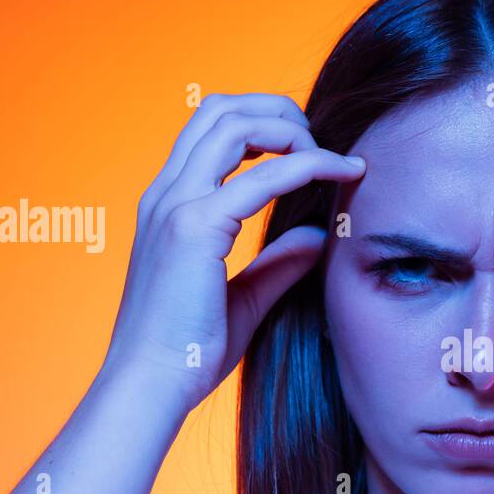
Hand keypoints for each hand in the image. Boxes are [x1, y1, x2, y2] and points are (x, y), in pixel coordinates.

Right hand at [100, 93, 365, 415]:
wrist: (150, 384)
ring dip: (292, 128)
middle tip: (323, 142)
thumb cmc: (187, 352)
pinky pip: (263, 177)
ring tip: (332, 157)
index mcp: (169, 206)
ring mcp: (176, 206)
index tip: (311, 151)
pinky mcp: (194, 228)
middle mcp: (166, 194)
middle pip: (219, 109)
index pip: (211, 132)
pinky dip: (310, 165)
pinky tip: (343, 175)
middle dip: (278, 111)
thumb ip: (278, 264)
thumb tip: (317, 236)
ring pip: (234, 124)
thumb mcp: (243, 299)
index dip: (265, 127)